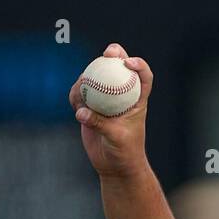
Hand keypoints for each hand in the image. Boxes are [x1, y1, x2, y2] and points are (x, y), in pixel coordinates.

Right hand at [69, 43, 153, 176]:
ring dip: (88, 76)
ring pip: (95, 78)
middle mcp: (121, 96)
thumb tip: (80, 111)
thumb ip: (99, 123)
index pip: (143, 78)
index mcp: (137, 101)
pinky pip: (80, 94)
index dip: (140, 65)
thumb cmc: (124, 153)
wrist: (114, 166)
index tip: (129, 62)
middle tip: (108, 52)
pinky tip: (75, 102)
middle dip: (114, 55)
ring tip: (83, 87)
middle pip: (118, 68)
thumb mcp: (116, 138)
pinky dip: (76, 95)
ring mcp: (104, 100)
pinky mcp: (90, 107)